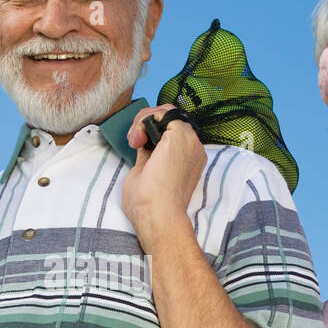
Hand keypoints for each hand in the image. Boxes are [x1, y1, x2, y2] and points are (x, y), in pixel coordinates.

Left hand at [121, 104, 205, 249]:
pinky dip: (143, 121)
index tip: (136, 146)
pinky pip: (161, 113)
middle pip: (169, 118)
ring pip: (165, 112)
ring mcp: (189, 140)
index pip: (171, 130)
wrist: (158, 215)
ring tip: (134, 141)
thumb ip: (149, 155)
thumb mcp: (148, 172)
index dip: (150, 131)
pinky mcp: (180, 135)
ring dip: (143, 122)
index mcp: (188, 157)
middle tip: (133, 142)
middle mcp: (193, 147)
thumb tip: (143, 143)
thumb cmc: (151, 204)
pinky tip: (137, 138)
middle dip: (146, 123)